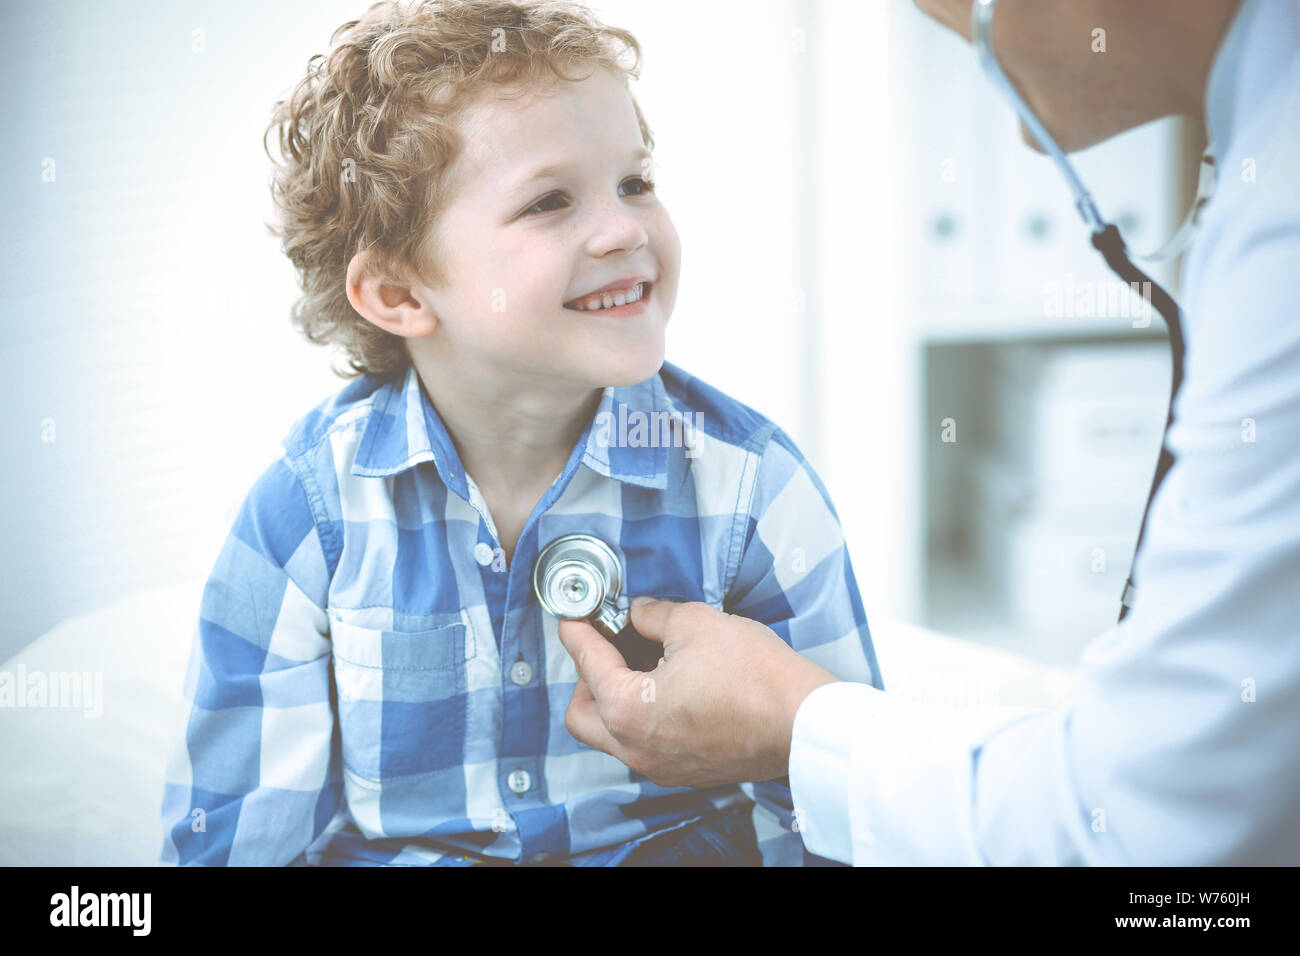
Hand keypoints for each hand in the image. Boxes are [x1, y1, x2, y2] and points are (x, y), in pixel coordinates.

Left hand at [556, 598, 840, 787]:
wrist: (804, 720)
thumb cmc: (754, 675)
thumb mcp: (695, 623)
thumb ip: (653, 616)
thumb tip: (639, 613)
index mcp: (627, 710)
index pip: (586, 664)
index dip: (577, 633)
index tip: (574, 618)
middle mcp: (636, 749)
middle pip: (582, 714)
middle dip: (587, 677)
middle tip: (608, 646)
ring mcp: (661, 767)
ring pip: (612, 736)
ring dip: (615, 700)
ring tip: (642, 665)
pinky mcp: (687, 772)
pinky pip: (646, 746)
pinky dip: (643, 719)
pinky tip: (668, 690)